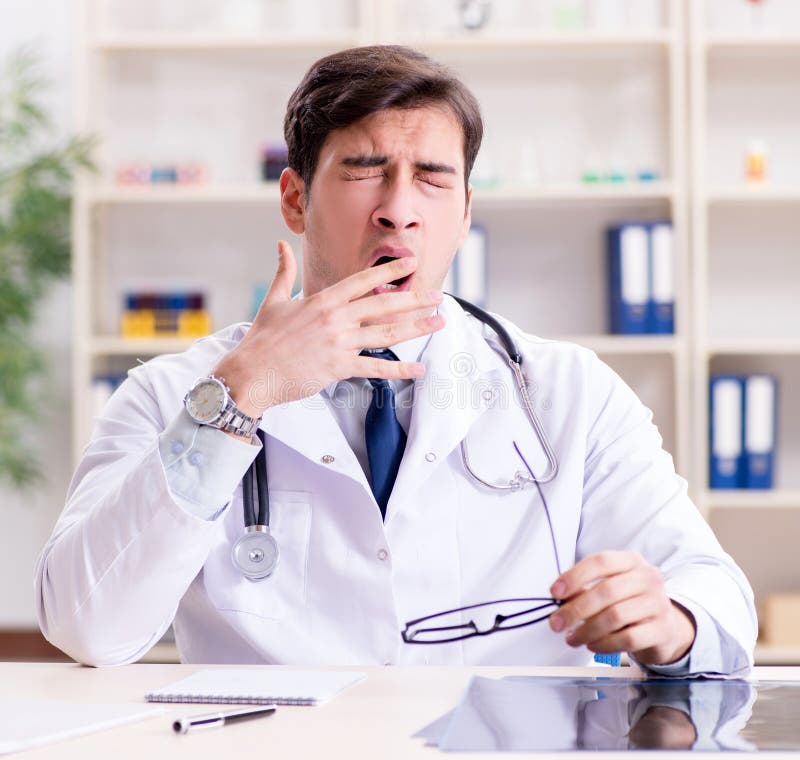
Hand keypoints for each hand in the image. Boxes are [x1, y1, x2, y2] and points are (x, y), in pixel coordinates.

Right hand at [212, 240, 444, 416]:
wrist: (250, 373)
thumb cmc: (261, 339)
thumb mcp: (273, 301)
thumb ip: (283, 272)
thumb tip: (280, 245)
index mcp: (322, 300)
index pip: (363, 281)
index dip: (390, 271)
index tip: (411, 264)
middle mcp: (335, 318)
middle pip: (383, 305)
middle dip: (414, 299)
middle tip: (438, 296)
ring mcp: (338, 343)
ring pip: (386, 334)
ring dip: (416, 328)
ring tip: (438, 323)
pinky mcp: (338, 367)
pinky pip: (375, 368)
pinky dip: (398, 369)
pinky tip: (417, 369)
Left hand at [548, 551, 695, 666]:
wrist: (666, 627)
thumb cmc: (630, 602)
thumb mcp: (611, 587)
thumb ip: (586, 589)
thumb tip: (560, 600)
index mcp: (632, 561)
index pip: (601, 561)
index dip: (575, 576)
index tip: (555, 592)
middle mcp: (648, 578)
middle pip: (606, 591)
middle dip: (576, 609)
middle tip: (557, 623)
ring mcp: (658, 603)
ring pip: (615, 616)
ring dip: (587, 630)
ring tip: (572, 638)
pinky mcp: (662, 629)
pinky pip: (627, 638)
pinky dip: (604, 644)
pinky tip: (592, 646)